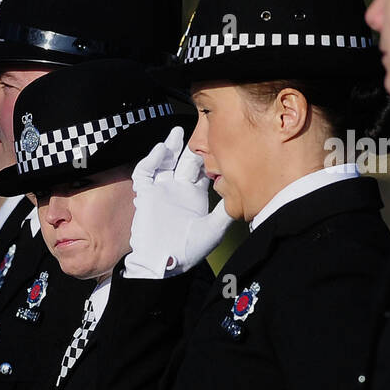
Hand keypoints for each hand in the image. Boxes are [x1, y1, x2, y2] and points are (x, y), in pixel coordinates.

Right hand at [124, 126, 234, 278]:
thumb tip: (245, 194)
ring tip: (177, 132)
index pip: (204, 168)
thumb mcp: (214, 229)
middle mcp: (179, 189)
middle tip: (199, 127)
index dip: (210, 154)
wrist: (164, 262)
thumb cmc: (189, 250)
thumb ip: (226, 211)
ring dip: (170, 147)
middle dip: (191, 144)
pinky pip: (145, 173)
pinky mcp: (146, 195)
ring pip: (164, 162)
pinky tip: (161, 151)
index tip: (219, 140)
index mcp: (196, 195)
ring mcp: (162, 190)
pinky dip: (151, 160)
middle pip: (185, 160)